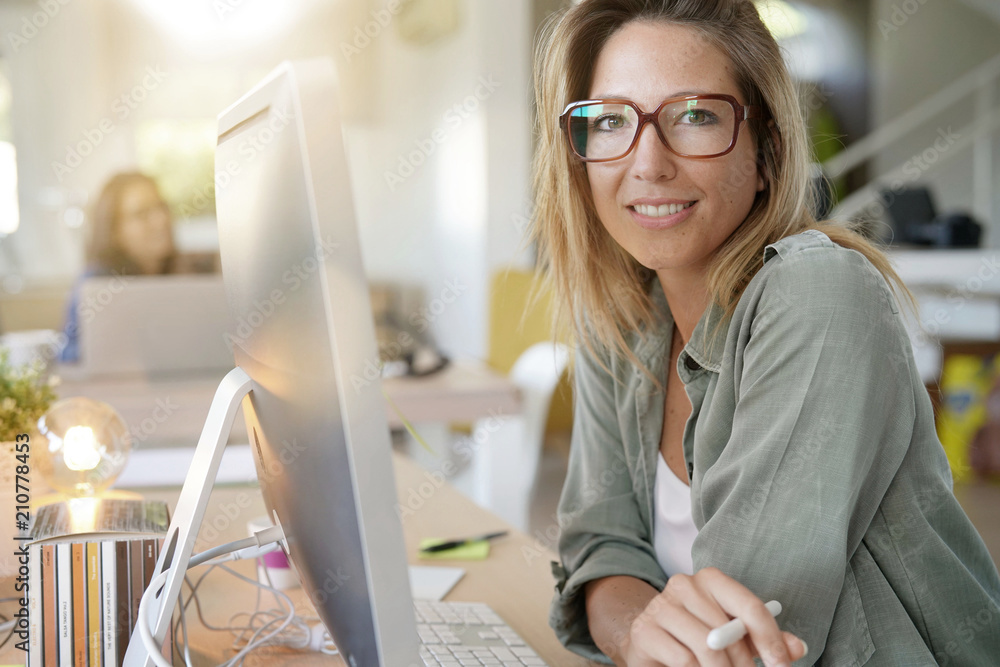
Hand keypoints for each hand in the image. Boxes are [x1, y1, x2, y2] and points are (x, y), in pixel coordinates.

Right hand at [618, 567, 807, 666]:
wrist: (649, 641)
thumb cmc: (697, 636)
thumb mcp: (734, 635)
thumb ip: (764, 639)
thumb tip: (797, 647)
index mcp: (711, 580)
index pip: (749, 606)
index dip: (771, 640)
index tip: (782, 666)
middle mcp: (684, 585)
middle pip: (728, 632)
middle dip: (745, 664)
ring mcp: (661, 606)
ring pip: (706, 648)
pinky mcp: (645, 631)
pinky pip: (684, 660)